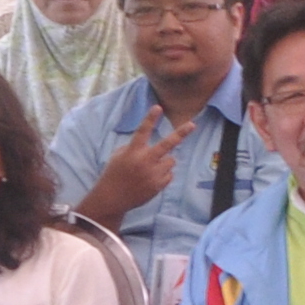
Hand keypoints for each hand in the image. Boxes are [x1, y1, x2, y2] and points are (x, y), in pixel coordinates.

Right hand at [82, 104, 183, 224]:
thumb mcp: (118, 156)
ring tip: (150, 169)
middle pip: (167, 144)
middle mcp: (144, 161)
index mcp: (132, 151)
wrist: (112, 198)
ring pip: (171, 160)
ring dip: (165, 161)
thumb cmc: (115, 173)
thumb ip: (134, 147)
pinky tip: (150, 179)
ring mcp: (153, 174)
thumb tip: (150, 144)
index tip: (158, 107)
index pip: (142, 131)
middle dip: (180, 133)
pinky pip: (170, 174)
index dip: (150, 119)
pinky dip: (163, 175)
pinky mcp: (159, 185)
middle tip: (192, 124)